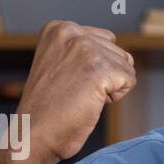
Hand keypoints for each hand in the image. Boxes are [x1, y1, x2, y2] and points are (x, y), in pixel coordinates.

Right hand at [0, 20, 136, 163]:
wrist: (34, 134)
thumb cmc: (50, 108)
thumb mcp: (61, 65)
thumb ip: (85, 52)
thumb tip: (127, 58)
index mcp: (58, 28)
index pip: (105, 41)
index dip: (95, 68)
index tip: (69, 81)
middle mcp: (70, 31)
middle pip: (118, 53)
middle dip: (105, 77)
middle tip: (74, 92)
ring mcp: (84, 48)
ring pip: (126, 66)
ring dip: (110, 87)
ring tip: (80, 96)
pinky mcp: (98, 68)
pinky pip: (129, 81)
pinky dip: (115, 97)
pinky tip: (90, 102)